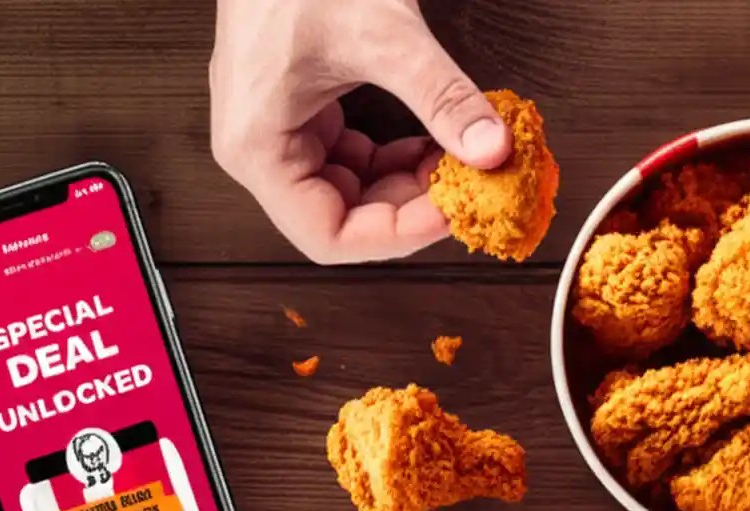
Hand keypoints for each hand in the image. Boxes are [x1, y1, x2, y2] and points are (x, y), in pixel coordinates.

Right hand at [209, 0, 511, 263]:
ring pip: (353, 193)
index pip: (329, 237)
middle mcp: (260, 150)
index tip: (452, 212)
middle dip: (411, 208)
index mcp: (257, 148)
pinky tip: (434, 142)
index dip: (397, 235)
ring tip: (456, 163)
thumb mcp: (384, 36)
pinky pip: (353, 160)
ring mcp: (280, 131)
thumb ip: (442, 97)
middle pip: (344, 220)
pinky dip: (397, 158)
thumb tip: (492, 147)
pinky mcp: (303, 112)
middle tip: (466, 188)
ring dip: (409, 186)